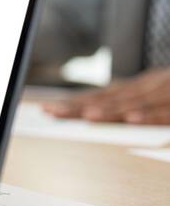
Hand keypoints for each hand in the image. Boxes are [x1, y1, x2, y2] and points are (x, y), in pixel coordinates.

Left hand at [41, 68, 169, 123]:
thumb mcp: (157, 94)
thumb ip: (133, 102)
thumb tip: (96, 111)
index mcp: (141, 86)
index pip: (102, 95)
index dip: (75, 102)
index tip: (48, 108)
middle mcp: (150, 85)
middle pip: (111, 98)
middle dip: (80, 106)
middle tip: (53, 111)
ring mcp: (167, 93)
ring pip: (136, 102)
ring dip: (111, 109)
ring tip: (88, 116)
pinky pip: (166, 112)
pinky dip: (149, 115)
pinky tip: (132, 119)